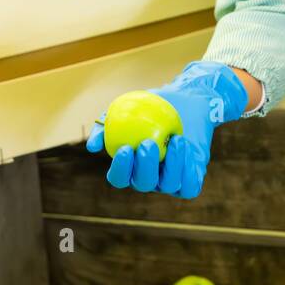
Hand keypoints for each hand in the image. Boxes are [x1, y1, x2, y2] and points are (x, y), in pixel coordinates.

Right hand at [87, 61, 247, 198]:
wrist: (188, 99)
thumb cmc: (153, 106)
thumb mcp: (126, 108)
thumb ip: (105, 125)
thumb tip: (93, 147)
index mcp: (131, 168)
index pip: (119, 178)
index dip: (120, 169)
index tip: (125, 148)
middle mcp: (149, 178)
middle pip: (143, 183)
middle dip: (144, 167)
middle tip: (148, 144)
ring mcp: (171, 181)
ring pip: (168, 184)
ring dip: (171, 164)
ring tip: (176, 138)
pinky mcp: (191, 178)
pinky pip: (189, 185)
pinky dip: (187, 168)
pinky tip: (185, 146)